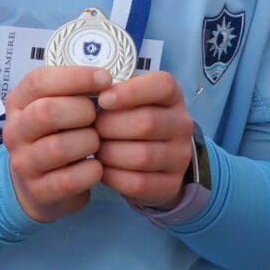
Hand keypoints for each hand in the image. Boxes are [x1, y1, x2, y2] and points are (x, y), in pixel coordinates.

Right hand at [3, 66, 109, 222]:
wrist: (38, 186)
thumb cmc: (56, 136)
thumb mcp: (57, 108)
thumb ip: (73, 91)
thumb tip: (107, 79)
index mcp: (18, 103)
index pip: (39, 81)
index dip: (75, 77)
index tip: (105, 79)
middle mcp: (14, 131)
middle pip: (46, 111)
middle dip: (82, 111)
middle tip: (96, 117)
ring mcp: (23, 163)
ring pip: (59, 147)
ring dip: (89, 142)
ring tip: (96, 143)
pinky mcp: (38, 191)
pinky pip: (70, 179)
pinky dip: (91, 171)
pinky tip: (96, 166)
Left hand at [94, 70, 195, 208]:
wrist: (150, 156)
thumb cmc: (128, 117)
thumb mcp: (125, 96)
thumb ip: (110, 88)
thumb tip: (87, 88)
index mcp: (172, 95)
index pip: (162, 86)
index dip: (131, 91)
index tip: (103, 99)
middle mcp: (182, 124)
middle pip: (147, 122)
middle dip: (110, 126)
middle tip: (92, 129)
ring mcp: (180, 156)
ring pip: (142, 156)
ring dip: (110, 153)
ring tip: (96, 149)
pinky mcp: (171, 183)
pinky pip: (139, 183)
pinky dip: (114, 177)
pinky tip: (103, 169)